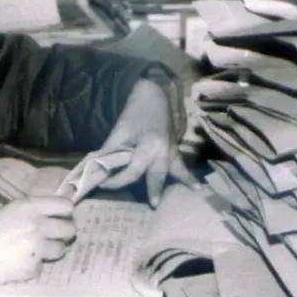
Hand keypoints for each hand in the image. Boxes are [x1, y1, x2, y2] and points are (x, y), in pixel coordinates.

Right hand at [0, 195, 74, 288]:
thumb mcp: (10, 211)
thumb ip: (33, 211)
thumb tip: (55, 214)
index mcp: (30, 206)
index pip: (65, 205)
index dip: (65, 213)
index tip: (62, 218)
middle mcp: (38, 224)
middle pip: (69, 229)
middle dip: (63, 233)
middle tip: (54, 236)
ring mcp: (38, 247)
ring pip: (61, 249)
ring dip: (51, 251)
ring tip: (34, 250)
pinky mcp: (33, 267)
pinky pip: (43, 265)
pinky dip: (34, 265)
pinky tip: (19, 261)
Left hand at [98, 79, 184, 206]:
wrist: (155, 92)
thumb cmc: (135, 110)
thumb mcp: (120, 129)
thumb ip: (110, 150)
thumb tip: (98, 167)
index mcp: (149, 146)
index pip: (132, 172)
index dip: (116, 181)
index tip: (103, 184)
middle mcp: (165, 150)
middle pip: (158, 176)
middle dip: (154, 190)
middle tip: (153, 205)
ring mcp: (173, 149)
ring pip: (177, 171)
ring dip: (182, 183)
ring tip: (191, 195)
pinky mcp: (176, 147)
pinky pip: (182, 165)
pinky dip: (188, 176)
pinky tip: (198, 187)